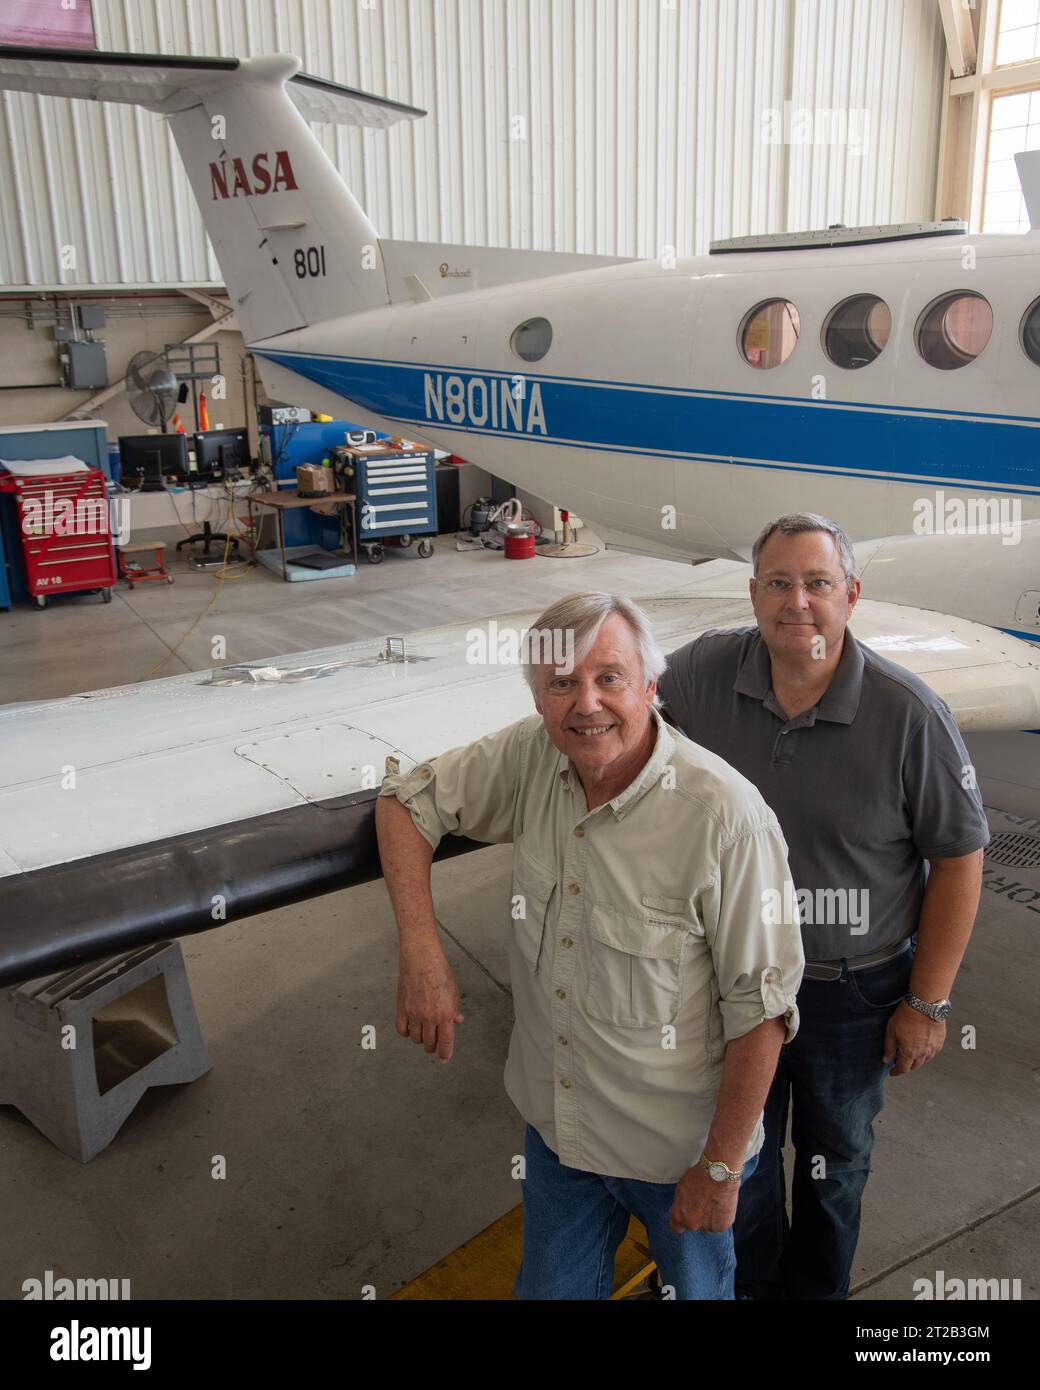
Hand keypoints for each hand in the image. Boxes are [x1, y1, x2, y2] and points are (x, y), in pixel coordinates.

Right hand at [396, 947, 463, 1062]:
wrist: (421, 960)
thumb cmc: (438, 971)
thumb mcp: (453, 991)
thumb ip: (454, 1009)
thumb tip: (456, 1021)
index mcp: (445, 1014)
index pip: (445, 1042)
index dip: (445, 1053)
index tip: (444, 1058)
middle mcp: (429, 1017)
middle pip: (429, 1043)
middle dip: (433, 1046)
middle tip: (434, 1043)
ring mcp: (414, 1014)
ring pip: (416, 1038)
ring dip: (420, 1039)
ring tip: (423, 1032)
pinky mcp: (402, 1009)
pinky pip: (402, 1030)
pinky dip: (406, 1032)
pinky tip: (410, 1028)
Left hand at [667, 1163, 740, 1233]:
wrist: (719, 1173)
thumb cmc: (699, 1176)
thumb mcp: (681, 1189)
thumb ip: (680, 1204)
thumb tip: (682, 1208)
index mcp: (679, 1216)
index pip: (675, 1227)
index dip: (681, 1220)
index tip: (684, 1214)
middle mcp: (692, 1225)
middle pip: (692, 1225)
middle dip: (696, 1216)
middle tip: (702, 1202)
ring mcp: (707, 1227)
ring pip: (707, 1225)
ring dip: (709, 1217)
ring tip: (713, 1201)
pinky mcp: (722, 1226)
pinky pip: (719, 1224)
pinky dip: (720, 1217)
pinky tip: (721, 1204)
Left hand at [884, 1000, 945, 1075]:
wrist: (926, 1005)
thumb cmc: (907, 1016)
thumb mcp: (891, 1031)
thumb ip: (889, 1048)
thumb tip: (886, 1060)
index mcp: (909, 1053)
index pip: (902, 1069)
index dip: (896, 1072)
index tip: (892, 1072)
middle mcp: (923, 1054)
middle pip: (914, 1066)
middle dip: (906, 1067)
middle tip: (900, 1064)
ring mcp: (933, 1048)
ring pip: (925, 1061)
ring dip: (917, 1061)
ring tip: (911, 1056)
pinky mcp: (940, 1041)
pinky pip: (933, 1053)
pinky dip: (927, 1054)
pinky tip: (923, 1048)